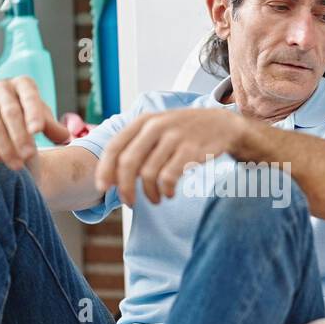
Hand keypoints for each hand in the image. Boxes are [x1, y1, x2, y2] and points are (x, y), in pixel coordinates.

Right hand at [0, 76, 69, 169]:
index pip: (29, 98)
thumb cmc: (27, 112)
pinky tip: (0, 160)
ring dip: (5, 148)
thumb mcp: (42, 115)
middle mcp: (1, 87)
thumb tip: (64, 136)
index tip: (37, 131)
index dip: (33, 114)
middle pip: (10, 113)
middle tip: (28, 156)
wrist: (1, 109)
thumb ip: (51, 126)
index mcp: (23, 84)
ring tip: (17, 165)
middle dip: (20, 137)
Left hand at [96, 109, 248, 205]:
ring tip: (155, 198)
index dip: (105, 170)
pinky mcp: (191, 150)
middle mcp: (156, 126)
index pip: (115, 147)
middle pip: (128, 163)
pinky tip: (168, 193)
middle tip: (128, 202)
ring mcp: (174, 137)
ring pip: (148, 173)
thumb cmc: (184, 132)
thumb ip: (136, 147)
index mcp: (143, 121)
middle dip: (124, 188)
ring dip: (148, 193)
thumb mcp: (157, 129)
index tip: (102, 188)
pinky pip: (169, 177)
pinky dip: (165, 190)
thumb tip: (112, 176)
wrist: (222, 124)